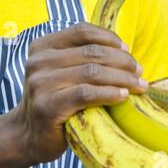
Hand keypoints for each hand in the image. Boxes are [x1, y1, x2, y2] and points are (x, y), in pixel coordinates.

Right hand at [11, 23, 147, 164]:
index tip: (127, 50)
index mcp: (42, 47)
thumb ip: (81, 58)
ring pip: (92, 72)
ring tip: (139, 85)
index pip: (81, 31)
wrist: (28, 136)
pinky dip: (109, 93)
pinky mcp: (48, 106)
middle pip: (91, 52)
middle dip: (122, 61)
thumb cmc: (54, 102)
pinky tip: (123, 96)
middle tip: (139, 72)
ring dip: (122, 78)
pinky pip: (86, 94)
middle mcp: (38, 61)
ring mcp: (41, 84)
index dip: (109, 38)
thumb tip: (124, 50)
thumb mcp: (62, 73)